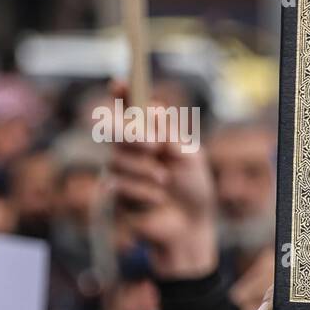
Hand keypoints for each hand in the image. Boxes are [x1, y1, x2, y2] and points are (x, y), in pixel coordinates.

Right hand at [107, 80, 217, 278]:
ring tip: (165, 182)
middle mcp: (131, 148)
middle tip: (155, 146)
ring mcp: (121, 170)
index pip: (131, 109)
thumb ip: (172, 136)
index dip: (122, 94)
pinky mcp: (116, 194)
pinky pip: (120, 185)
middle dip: (133, 135)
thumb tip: (156, 108)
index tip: (118, 82)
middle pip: (115, 129)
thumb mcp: (191, 158)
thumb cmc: (194, 190)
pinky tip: (158, 200)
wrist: (191, 227)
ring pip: (117, 159)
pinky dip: (145, 192)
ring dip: (145, 171)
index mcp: (151, 135)